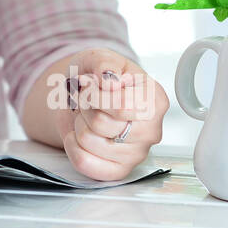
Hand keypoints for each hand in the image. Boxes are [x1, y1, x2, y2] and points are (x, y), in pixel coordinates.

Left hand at [54, 48, 166, 180]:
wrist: (85, 95)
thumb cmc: (98, 77)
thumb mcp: (99, 57)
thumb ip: (105, 63)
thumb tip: (110, 82)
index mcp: (155, 100)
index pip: (119, 106)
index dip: (95, 95)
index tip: (89, 85)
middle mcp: (151, 131)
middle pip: (100, 124)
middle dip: (84, 106)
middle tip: (87, 99)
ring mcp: (136, 154)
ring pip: (88, 141)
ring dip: (78, 123)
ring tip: (86, 115)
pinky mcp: (118, 170)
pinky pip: (84, 163)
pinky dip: (72, 145)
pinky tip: (78, 133)